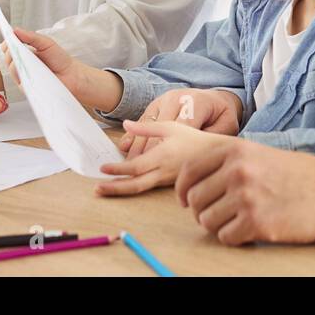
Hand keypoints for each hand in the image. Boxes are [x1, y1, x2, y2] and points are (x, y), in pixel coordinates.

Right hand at [8, 28, 122, 112]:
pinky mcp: (27, 87)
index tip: (8, 38)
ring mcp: (24, 76)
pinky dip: (21, 74)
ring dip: (15, 62)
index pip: (9, 47)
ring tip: (23, 58)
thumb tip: (15, 30)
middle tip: (15, 47)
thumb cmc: (59, 59)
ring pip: (11, 69)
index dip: (7, 43)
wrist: (71, 75)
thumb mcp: (45, 43)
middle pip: (7, 57)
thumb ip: (31, 37)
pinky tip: (27, 69)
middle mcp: (22, 64)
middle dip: (9, 51)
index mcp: (25, 52)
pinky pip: (19, 81)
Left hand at [96, 119, 234, 196]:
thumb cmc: (194, 139)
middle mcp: (164, 172)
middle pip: (136, 184)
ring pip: (141, 188)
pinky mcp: (168, 185)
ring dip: (121, 190)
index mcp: (163, 156)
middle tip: (97, 189)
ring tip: (104, 190)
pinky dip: (132, 187)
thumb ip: (147, 127)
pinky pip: (147, 187)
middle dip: (115, 188)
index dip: (119, 169)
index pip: (137, 166)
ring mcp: (166, 181)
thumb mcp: (171, 127)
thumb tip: (126, 124)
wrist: (217, 157)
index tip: (103, 168)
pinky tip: (120, 185)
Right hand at [119, 88, 242, 158]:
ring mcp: (163, 101)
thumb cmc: (221, 115)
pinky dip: (132, 135)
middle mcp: (176, 99)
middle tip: (134, 170)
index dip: (169, 147)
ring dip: (137, 146)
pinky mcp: (154, 106)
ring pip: (146, 125)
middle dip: (148, 150)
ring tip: (127, 165)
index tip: (159, 166)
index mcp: (195, 102)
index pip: (180, 127)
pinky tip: (124, 148)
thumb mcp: (224, 125)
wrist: (214, 97)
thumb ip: (211, 137)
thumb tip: (193, 154)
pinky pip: (141, 121)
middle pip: (158, 127)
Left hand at [127, 121, 314, 245]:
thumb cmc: (296, 174)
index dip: (182, 190)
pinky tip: (249, 230)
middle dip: (202, 210)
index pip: (188, 171)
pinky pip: (225, 237)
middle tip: (219, 213)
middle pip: (195, 199)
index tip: (185, 200)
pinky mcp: (256, 223)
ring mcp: (245, 197)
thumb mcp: (258, 153)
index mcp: (234, 151)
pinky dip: (234, 237)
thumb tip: (193, 184)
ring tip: (238, 220)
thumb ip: (227, 163)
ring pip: (206, 220)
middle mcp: (236, 171)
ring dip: (218, 225)